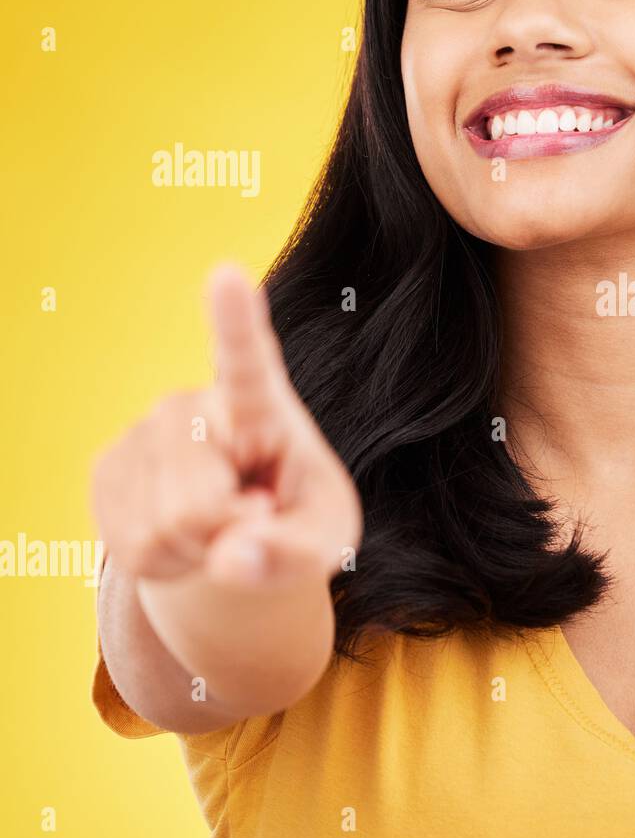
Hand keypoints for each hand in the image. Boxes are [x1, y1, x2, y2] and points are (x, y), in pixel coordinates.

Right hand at [92, 263, 362, 588]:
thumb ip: (294, 555)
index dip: (234, 320)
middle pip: (198, 505)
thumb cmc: (300, 521)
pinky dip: (165, 562)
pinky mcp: (107, 464)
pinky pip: (132, 550)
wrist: (246, 531)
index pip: (248, 361)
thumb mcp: (325, 543)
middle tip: (249, 518)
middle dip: (224, 537)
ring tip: (220, 523)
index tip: (226, 275)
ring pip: (161, 532)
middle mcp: (195, 402)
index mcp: (264, 403)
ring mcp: (145, 429)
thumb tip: (232, 559)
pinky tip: (185, 536)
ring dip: (195, 552)